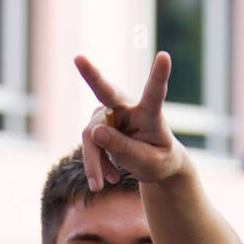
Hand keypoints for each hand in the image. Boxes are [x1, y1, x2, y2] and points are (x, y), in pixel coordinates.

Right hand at [75, 52, 180, 189]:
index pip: (154, 94)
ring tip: (99, 186)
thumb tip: (94, 132)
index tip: (164, 56)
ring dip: (93, 163)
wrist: (154, 164)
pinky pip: (89, 144)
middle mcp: (129, 108)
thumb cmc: (158, 160)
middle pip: (107, 93)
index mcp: (151, 114)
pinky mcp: (99, 122)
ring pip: (91, 135)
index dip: (159, 76)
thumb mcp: (148, 162)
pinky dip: (95, 165)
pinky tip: (109, 178)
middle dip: (92, 76)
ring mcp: (111, 113)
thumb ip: (125, 148)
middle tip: (78, 59)